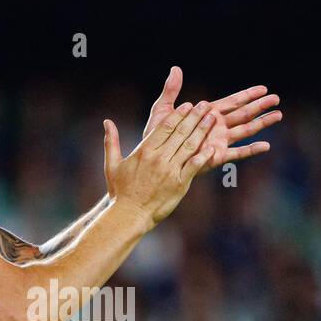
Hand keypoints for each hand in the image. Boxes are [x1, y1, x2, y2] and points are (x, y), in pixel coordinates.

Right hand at [103, 101, 215, 226]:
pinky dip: (204, 156)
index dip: (178, 114)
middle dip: (194, 117)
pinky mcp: (179, 184)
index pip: (165, 127)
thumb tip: (107, 122)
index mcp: (144, 151)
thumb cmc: (120, 192)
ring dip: (202, 131)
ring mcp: (170, 171)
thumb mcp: (112, 165)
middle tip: (205, 105)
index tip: (188, 105)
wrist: (129, 216)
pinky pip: (194, 166)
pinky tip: (213, 147)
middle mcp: (158, 158)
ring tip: (212, 120)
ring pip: (189, 146)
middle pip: (180, 132)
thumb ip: (111, 142)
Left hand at [142, 66, 281, 171]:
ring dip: (262, 122)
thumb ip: (171, 90)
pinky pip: (238, 153)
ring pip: (246, 129)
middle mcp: (217, 127)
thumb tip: (175, 68)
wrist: (154, 160)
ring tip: (278, 115)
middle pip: (244, 113)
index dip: (248, 94)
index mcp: (208, 114)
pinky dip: (251, 150)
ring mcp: (219, 141)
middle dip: (260, 106)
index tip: (263, 88)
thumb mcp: (164, 110)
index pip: (233, 101)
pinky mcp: (217, 156)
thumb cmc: (157, 136)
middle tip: (277, 99)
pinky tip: (266, 146)